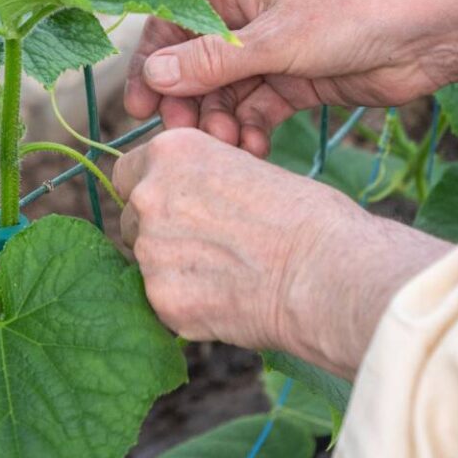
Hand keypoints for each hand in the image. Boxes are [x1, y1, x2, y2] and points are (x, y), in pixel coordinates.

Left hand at [114, 127, 449, 377]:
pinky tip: (229, 300)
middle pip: (130, 217)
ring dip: (172, 268)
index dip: (155, 188)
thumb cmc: (309, 216)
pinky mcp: (162, 300)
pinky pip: (163, 301)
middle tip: (207, 245)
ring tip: (227, 274)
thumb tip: (189, 202)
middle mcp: (149, 196)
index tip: (181, 205)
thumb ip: (202, 182)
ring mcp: (151, 252)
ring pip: (145, 262)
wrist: (327, 272)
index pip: (130, 170)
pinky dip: (187, 304)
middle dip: (158, 230)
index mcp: (171, 152)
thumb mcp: (248, 169)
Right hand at [125, 0, 453, 156]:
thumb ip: (212, 63)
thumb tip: (154, 77)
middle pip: (196, 64)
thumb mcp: (274, 40)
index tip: (140, 108)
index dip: (152, 66)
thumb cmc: (352, 14)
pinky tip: (254, 148)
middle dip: (189, 102)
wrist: (429, 32)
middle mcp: (250, 15)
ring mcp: (276, 48)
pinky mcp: (300, 78)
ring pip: (228, 92)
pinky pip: (260, 107)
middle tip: (189, 138)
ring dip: (222, 121)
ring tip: (230, 147)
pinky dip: (253, 128)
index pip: (172, 24)